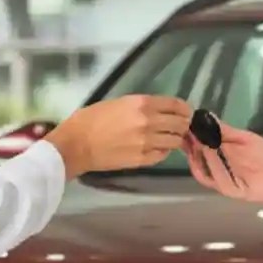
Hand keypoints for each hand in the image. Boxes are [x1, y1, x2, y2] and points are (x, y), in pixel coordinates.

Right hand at [45, 95, 191, 177]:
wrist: (76, 144)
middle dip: (183, 124)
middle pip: (180, 123)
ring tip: (170, 139)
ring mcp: (147, 142)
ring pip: (175, 141)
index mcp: (142, 104)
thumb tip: (159, 111)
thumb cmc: (90, 119)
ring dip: (175, 139)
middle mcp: (149, 122)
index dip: (185, 109)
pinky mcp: (142, 159)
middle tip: (180, 126)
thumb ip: (141, 106)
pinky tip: (158, 149)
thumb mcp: (118, 103)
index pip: (176, 105)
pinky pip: (163, 155)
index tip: (186, 112)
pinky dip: (164, 151)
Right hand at [184, 120, 262, 204]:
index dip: (190, 138)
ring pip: (203, 171)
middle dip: (190, 146)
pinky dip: (213, 166)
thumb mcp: (245, 139)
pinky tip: (211, 152)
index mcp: (219, 160)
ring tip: (196, 139)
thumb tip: (207, 117)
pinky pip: (217, 179)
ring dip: (199, 155)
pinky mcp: (232, 191)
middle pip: (197, 161)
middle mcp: (217, 172)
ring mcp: (223, 183)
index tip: (185, 125)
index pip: (198, 149)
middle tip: (186, 132)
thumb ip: (227, 131)